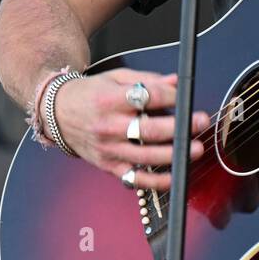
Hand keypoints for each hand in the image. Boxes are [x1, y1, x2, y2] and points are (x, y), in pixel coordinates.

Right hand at [47, 68, 210, 191]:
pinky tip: (174, 176)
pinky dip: (156, 181)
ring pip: (145, 156)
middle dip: (179, 127)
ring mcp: (108, 149)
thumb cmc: (91, 94)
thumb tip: (177, 82)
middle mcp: (108, 126)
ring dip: (174, 155)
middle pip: (148, 129)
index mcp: (109, 100)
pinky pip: (135, 178)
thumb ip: (147, 80)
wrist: (57, 114)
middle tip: (200, 122)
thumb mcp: (115, 78)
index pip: (145, 98)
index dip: (170, 96)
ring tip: (195, 150)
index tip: (185, 96)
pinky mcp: (108, 166)